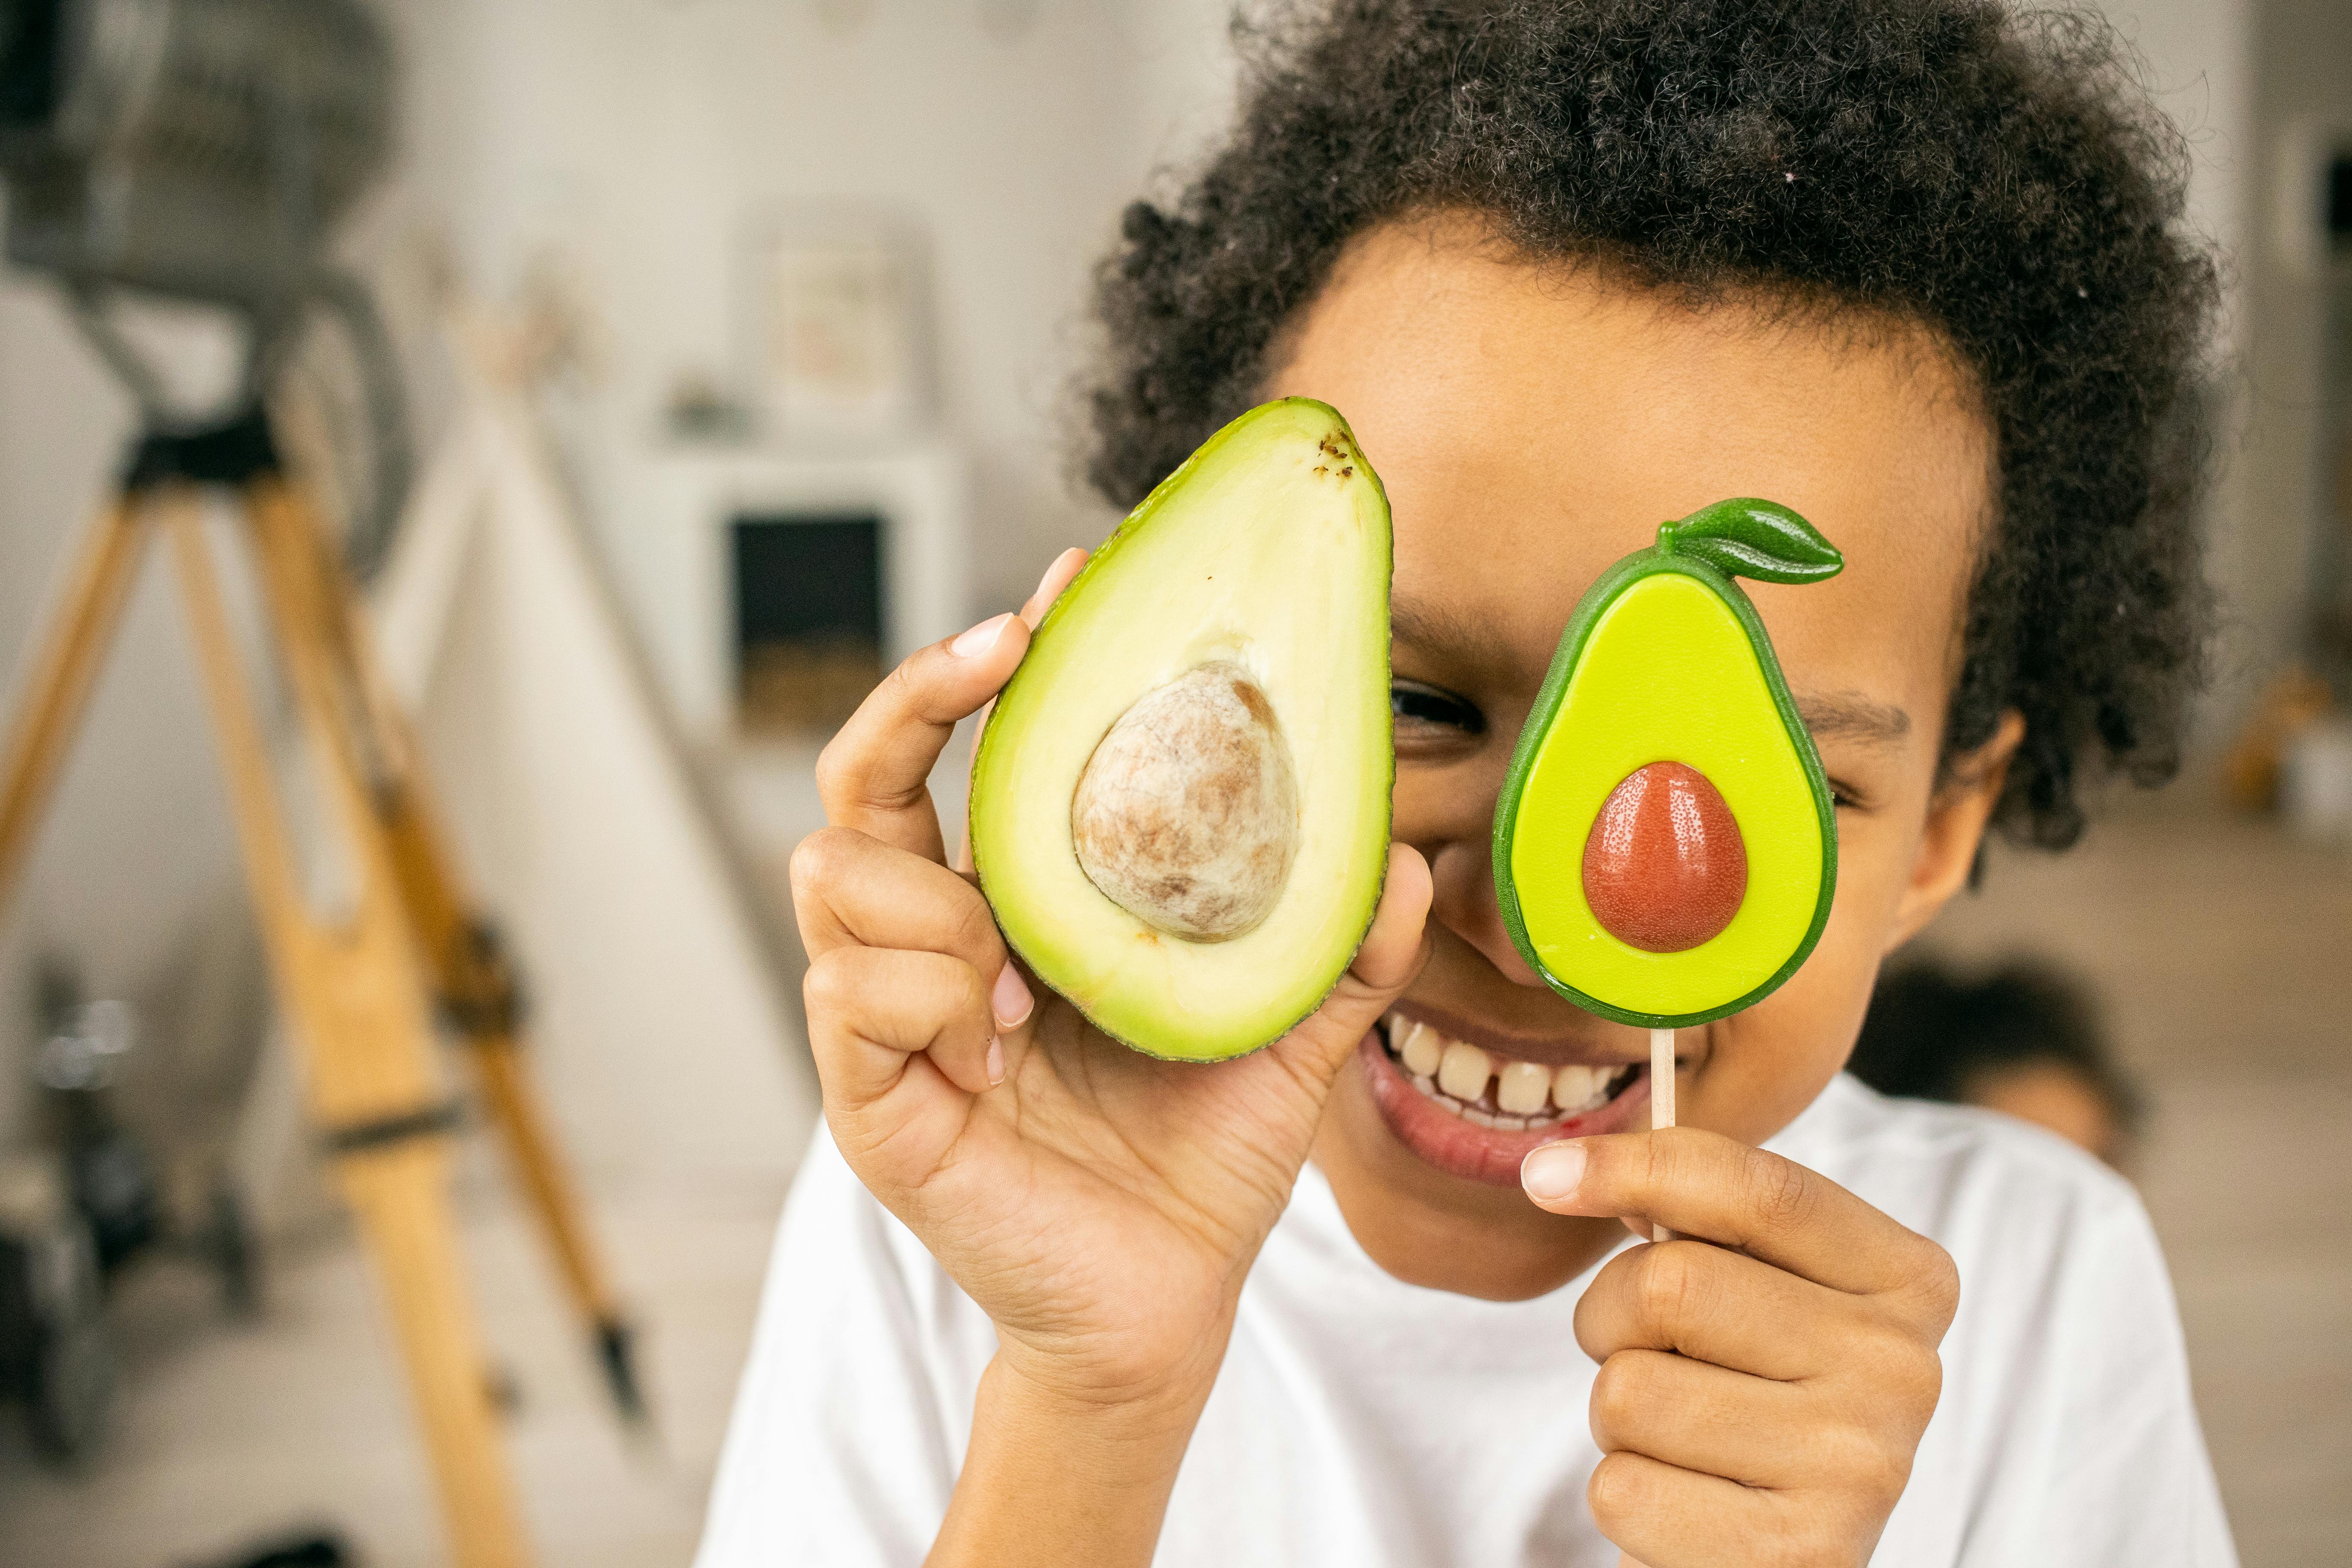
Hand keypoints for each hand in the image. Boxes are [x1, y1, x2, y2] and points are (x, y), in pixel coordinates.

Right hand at [793, 547, 1433, 1414]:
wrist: (1167, 1302)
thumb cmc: (1202, 1154)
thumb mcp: (1284, 1028)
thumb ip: (1340, 943)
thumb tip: (1404, 854)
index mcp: (1012, 903)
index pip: (960, 753)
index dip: (984, 663)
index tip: (1062, 590)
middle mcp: (933, 939)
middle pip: (857, 779)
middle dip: (911, 697)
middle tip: (1003, 657)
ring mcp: (887, 1014)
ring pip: (838, 876)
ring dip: (940, 899)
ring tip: (1028, 977)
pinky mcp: (870, 1097)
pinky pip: (851, 995)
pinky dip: (932, 999)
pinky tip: (1001, 1045)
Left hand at [1521, 1128, 1956, 1567]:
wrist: (1779, 1555)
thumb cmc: (1752, 1393)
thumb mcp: (1755, 1288)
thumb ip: (1698, 1215)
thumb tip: (1566, 1171)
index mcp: (1908, 1281)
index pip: (1759, 1190)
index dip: (1637, 1164)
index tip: (1545, 1172)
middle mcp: (1902, 1370)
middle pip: (1672, 1285)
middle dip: (1611, 1315)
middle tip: (1641, 1351)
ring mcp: (1857, 1469)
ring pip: (1631, 1392)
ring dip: (1617, 1415)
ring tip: (1675, 1436)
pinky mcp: (1797, 1557)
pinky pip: (1624, 1490)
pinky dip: (1625, 1497)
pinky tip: (1684, 1504)